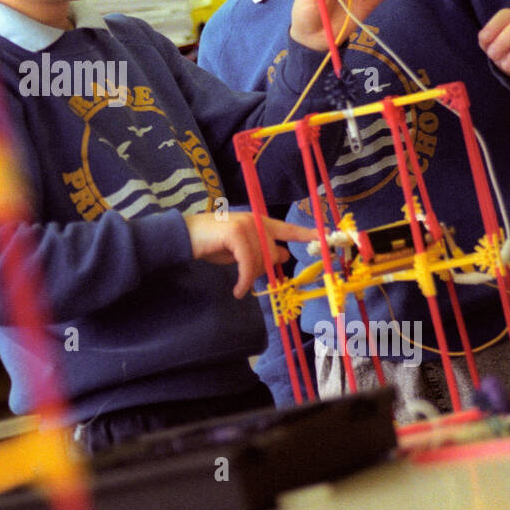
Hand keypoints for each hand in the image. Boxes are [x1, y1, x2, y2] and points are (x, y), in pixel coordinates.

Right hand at [185, 213, 316, 298]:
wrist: (183, 236)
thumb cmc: (209, 244)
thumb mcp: (239, 250)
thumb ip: (260, 251)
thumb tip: (283, 256)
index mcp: (258, 222)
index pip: (287, 229)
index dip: (306, 235)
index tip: (325, 237)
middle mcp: (255, 220)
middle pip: (274, 254)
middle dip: (261, 271)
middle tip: (244, 281)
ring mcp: (246, 225)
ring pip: (261, 260)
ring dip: (250, 278)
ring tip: (238, 287)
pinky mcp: (235, 233)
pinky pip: (249, 264)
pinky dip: (244, 280)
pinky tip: (237, 290)